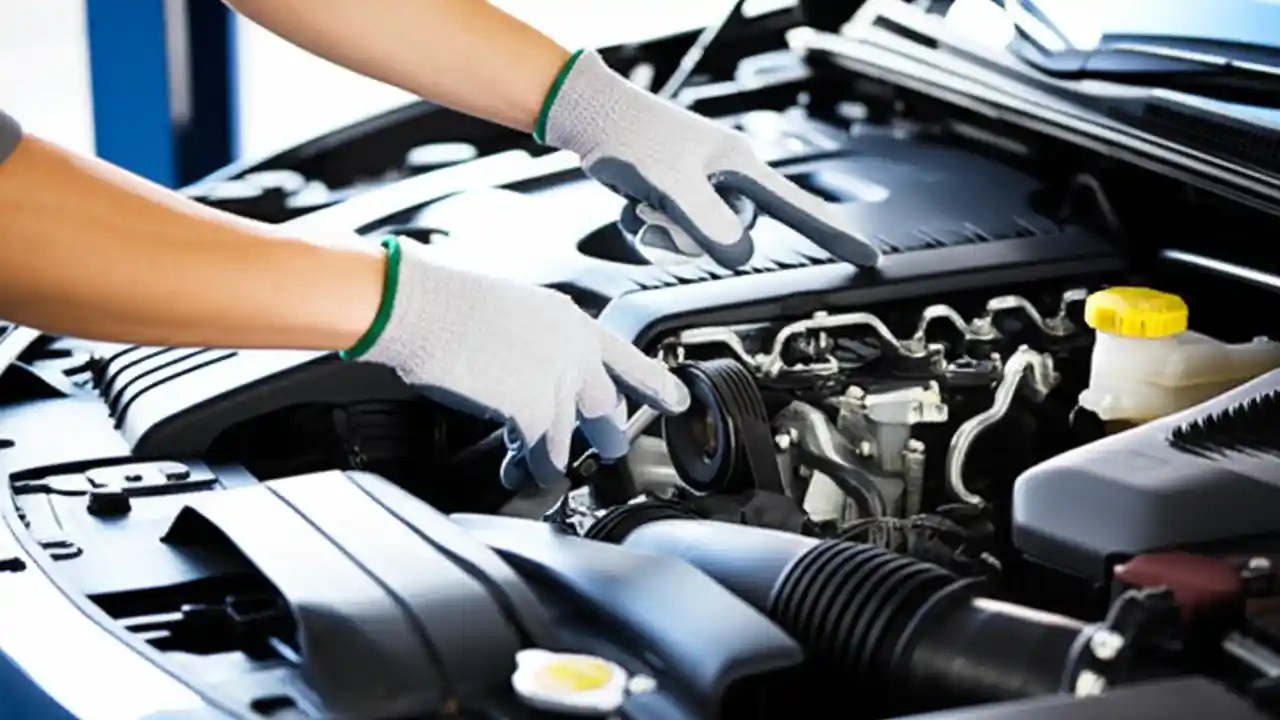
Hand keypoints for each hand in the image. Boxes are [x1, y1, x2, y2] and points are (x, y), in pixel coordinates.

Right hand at [347, 237, 689, 488]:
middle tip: (610, 448)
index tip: (676, 399)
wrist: (427, 308)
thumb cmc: (451, 301)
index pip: (626, 357)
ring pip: (573, 439)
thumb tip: (528, 366)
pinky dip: (531, 470)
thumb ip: (534, 343)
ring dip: (558, 460)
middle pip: (608, 406)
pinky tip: (521, 474)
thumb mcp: (511, 310)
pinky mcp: (534, 414)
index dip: (654, 382)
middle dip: (608, 433)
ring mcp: (558, 385)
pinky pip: (542, 456)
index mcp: (570, 321)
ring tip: (545, 471)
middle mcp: (574, 353)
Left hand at [538, 50, 880, 268]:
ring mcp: (700, 189)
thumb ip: (707, 222)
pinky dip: (648, 227)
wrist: (588, 117)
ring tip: (642, 203)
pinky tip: (632, 204)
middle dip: (693, 235)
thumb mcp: (670, 182)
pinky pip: (674, 236)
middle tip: (660, 211)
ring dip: (664, 232)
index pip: (798, 208)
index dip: (833, 234)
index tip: (866, 256)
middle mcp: (725, 179)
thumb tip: (739, 256)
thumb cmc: (630, 135)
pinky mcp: (674, 198)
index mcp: (739, 166)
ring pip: (700, 241)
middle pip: (734, 237)